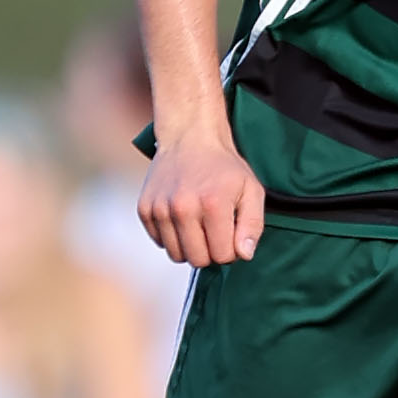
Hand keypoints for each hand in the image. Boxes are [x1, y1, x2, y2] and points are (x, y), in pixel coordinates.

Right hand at [138, 128, 265, 266]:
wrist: (189, 138)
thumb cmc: (223, 167)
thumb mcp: (251, 190)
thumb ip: (253, 225)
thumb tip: (244, 255)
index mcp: (213, 204)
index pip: (223, 255)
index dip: (231, 249)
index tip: (230, 232)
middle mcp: (183, 208)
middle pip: (198, 260)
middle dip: (210, 251)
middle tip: (214, 231)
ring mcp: (160, 209)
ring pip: (177, 255)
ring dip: (190, 246)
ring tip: (198, 225)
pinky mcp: (145, 209)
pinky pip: (160, 242)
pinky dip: (172, 237)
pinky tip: (181, 218)